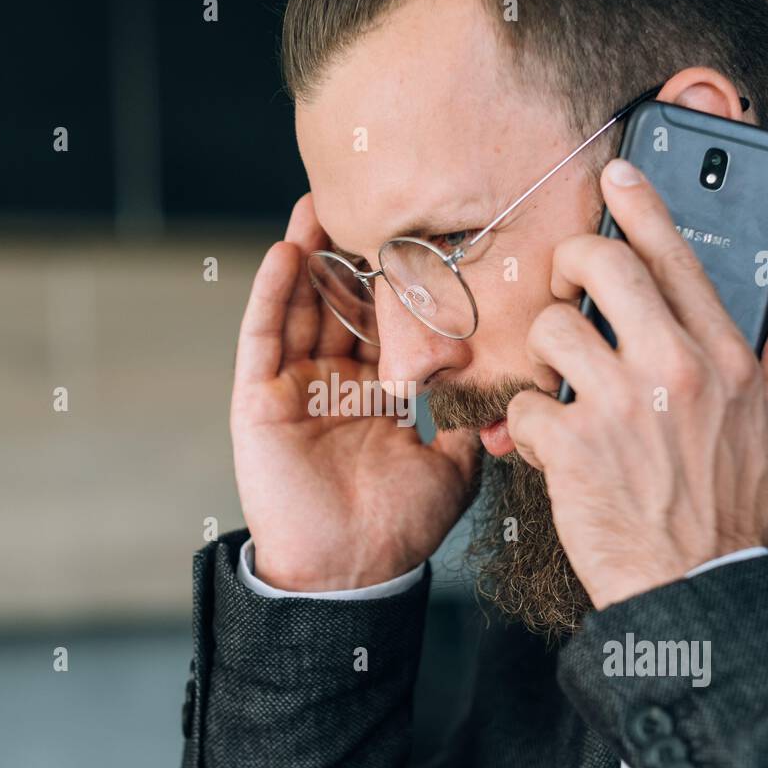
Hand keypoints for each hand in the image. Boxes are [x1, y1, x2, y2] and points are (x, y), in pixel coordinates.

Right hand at [230, 194, 479, 590]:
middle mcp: (337, 381)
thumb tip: (508, 370)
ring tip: (324, 199)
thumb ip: (472, 413)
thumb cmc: (400, 525)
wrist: (349, 572)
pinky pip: (264, 335)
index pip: (389, 318)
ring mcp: (296, 385)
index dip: (399, 276)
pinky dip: (274, 293)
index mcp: (381, 392)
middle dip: (353, 250)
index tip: (419, 228)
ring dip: (311, 253)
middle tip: (369, 194)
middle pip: (342, 299)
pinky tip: (288, 251)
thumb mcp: (454, 461)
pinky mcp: (259, 397)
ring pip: (301, 304)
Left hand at [506, 159, 767, 609]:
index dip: (643, 206)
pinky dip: (526, 428)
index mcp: (726, 359)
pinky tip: (550, 449)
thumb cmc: (735, 518)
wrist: (695, 589)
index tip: (618, 176)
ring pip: (551, 331)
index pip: (679, 258)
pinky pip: (522, 405)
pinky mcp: (572, 445)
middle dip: (571, 265)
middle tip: (566, 289)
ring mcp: (621, 403)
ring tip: (561, 392)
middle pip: (601, 267)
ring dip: (546, 360)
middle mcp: (674, 367)